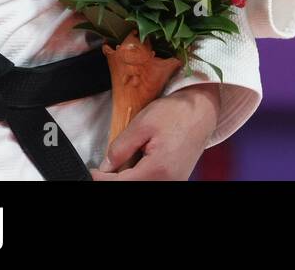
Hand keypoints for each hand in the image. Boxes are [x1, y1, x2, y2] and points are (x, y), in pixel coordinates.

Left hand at [90, 84, 220, 180]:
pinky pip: (153, 181)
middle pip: (132, 186)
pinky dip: (142, 175)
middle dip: (116, 178)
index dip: (101, 178)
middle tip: (105, 167)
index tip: (91, 171)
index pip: (120, 183)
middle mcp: (168, 181)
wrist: (203, 109)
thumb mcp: (143, 124)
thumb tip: (106, 166)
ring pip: (142, 184)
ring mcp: (174, 181)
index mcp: (157, 170)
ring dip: (130, 177)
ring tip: (125, 161)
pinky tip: (140, 162)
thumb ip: (121, 148)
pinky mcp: (177, 178)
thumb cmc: (177, 113)